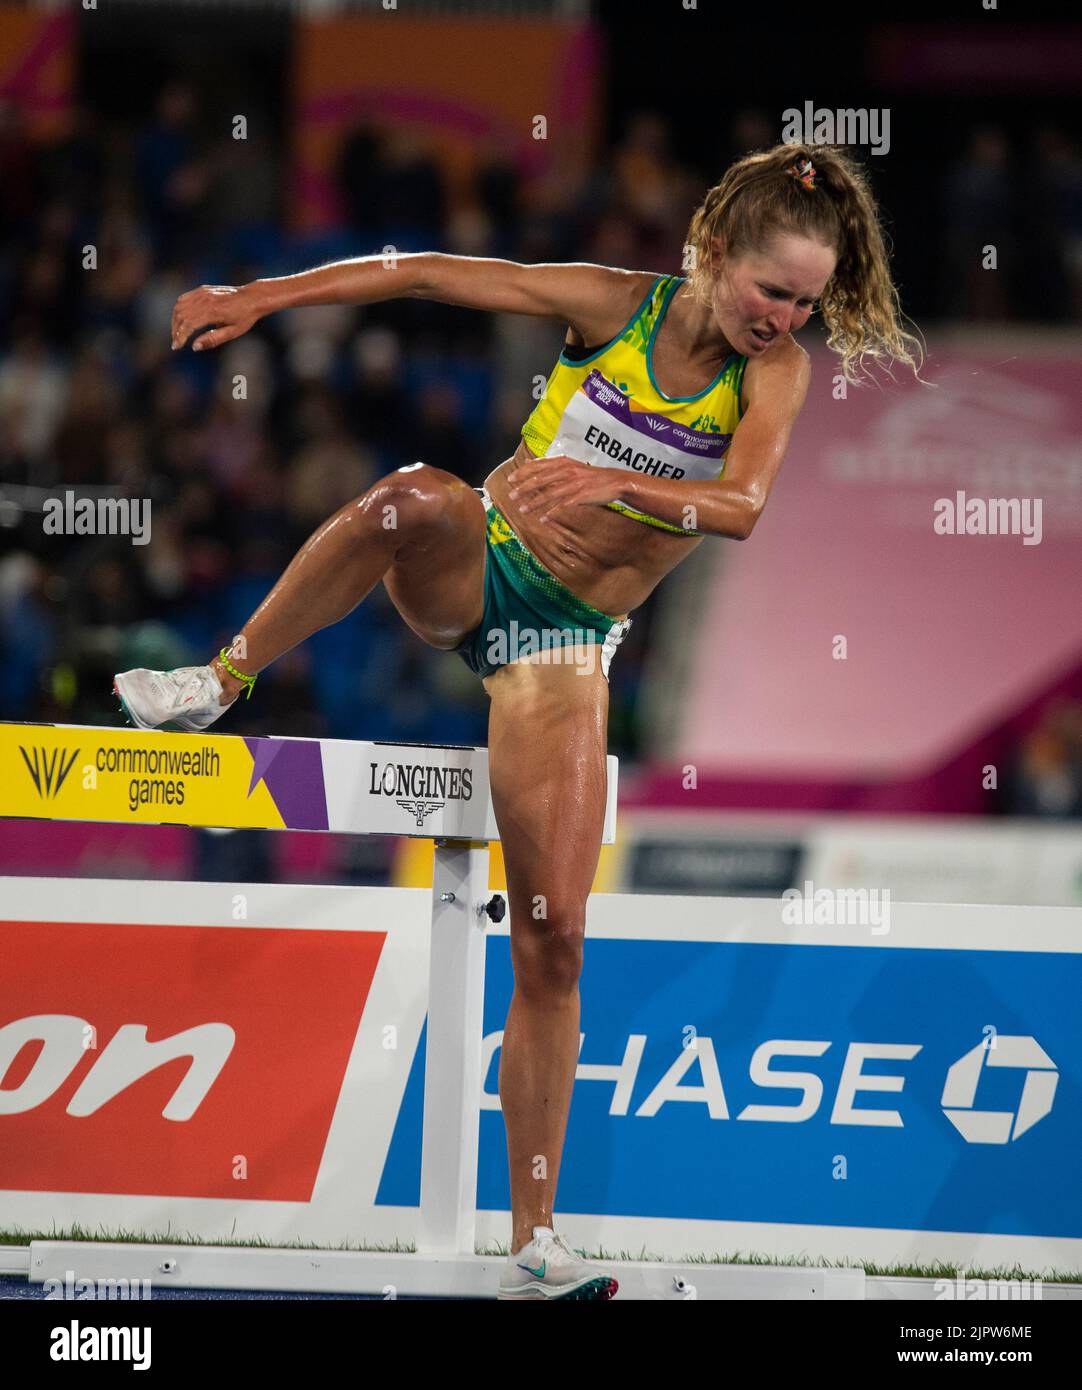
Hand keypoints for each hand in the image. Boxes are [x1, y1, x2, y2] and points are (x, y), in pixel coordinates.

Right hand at [171, 283, 263, 352]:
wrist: (252, 297)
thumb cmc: (244, 317)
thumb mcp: (232, 332)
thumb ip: (213, 339)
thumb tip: (194, 347)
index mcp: (213, 311)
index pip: (189, 325)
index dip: (180, 337)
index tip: (176, 347)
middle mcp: (205, 300)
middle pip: (181, 316)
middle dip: (175, 331)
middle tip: (176, 343)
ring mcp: (202, 293)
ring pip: (179, 306)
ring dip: (175, 321)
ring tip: (177, 334)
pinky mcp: (202, 289)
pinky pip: (183, 298)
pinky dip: (179, 310)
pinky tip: (181, 320)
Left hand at [506, 455, 624, 522]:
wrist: (616, 481)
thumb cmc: (591, 476)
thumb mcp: (571, 466)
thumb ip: (551, 466)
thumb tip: (529, 463)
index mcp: (564, 462)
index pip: (539, 466)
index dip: (523, 472)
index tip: (510, 479)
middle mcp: (568, 471)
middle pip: (541, 479)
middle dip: (524, 488)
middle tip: (511, 496)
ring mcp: (575, 484)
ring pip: (550, 493)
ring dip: (534, 503)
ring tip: (522, 510)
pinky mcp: (582, 496)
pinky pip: (563, 505)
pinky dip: (552, 513)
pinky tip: (543, 519)